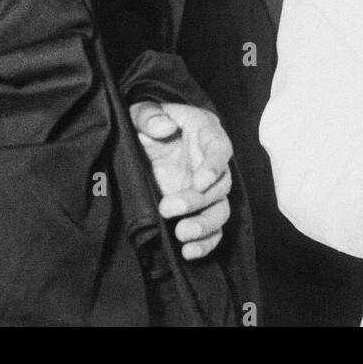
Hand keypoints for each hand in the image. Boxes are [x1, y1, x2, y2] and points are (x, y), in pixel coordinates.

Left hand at [130, 101, 232, 260]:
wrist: (143, 142)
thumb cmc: (148, 122)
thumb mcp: (142, 111)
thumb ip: (149, 116)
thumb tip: (164, 127)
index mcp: (205, 133)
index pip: (220, 148)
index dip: (214, 166)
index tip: (199, 181)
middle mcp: (212, 163)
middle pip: (220, 185)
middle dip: (197, 200)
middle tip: (167, 207)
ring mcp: (207, 190)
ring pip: (220, 211)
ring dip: (205, 225)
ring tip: (181, 233)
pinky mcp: (199, 210)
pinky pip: (214, 230)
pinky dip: (206, 243)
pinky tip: (188, 252)